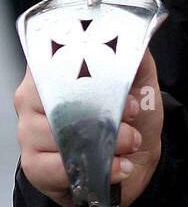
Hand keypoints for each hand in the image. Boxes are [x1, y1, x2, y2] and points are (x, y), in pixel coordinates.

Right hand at [14, 46, 163, 206]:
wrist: (136, 158)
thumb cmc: (132, 117)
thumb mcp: (140, 79)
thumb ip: (134, 55)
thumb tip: (130, 37)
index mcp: (53, 69)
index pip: (57, 63)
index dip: (96, 79)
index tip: (123, 94)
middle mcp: (33, 99)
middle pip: (61, 103)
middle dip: (106, 116)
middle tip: (130, 121)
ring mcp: (28, 132)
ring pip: (62, 137)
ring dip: (107, 145)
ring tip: (127, 144)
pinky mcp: (34, 166)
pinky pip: (58, 169)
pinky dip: (97, 169)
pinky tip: (116, 166)